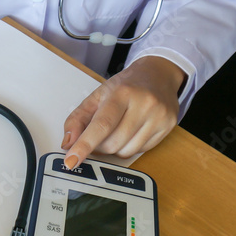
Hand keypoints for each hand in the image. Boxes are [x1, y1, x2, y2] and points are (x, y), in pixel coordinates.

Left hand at [61, 55, 185, 169]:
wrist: (158, 75)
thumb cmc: (126, 86)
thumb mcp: (97, 96)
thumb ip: (78, 118)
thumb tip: (68, 143)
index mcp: (123, 93)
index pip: (101, 125)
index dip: (85, 145)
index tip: (71, 160)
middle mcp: (144, 103)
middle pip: (112, 143)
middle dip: (99, 146)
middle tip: (98, 134)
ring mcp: (159, 116)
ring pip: (125, 151)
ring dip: (114, 148)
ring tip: (117, 129)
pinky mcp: (168, 126)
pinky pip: (140, 151)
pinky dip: (129, 146)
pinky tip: (131, 130)